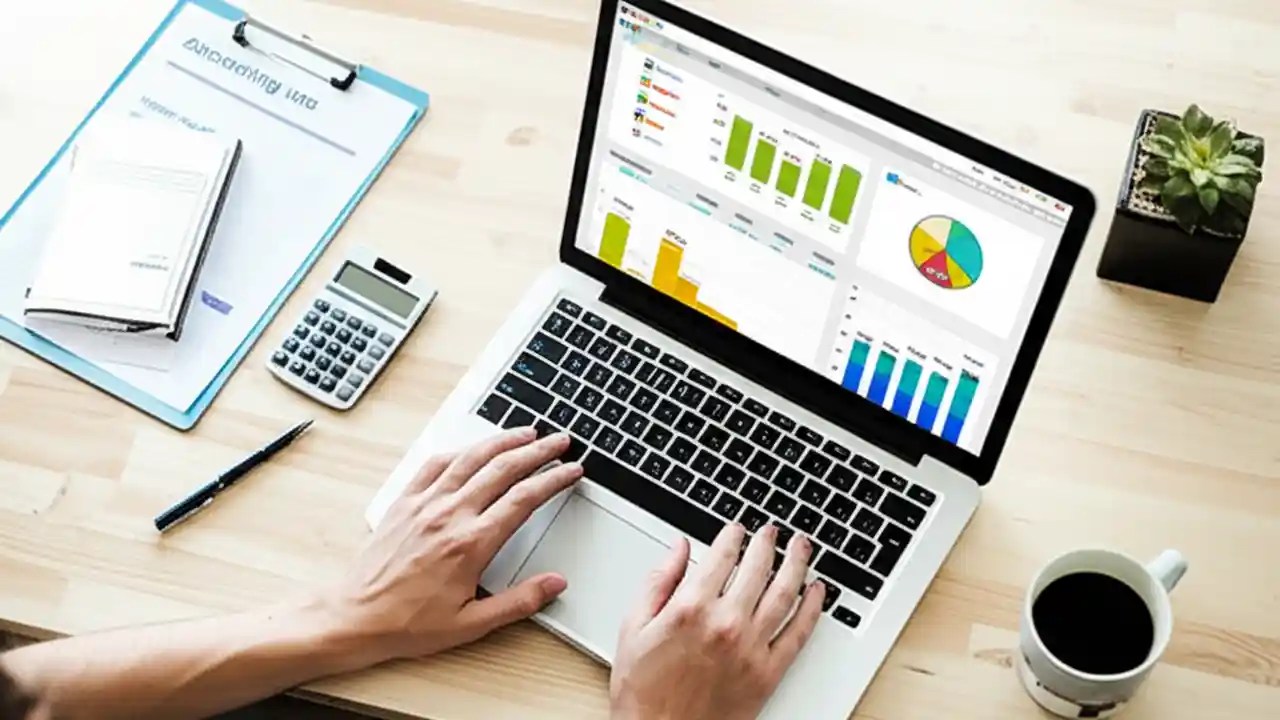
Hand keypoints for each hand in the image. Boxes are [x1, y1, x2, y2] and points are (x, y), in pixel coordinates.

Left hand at [323, 428, 582, 664]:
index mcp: (471, 544)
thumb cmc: (409, 624)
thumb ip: (519, 601)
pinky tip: (472, 448)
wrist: (355, 618)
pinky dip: (459, 451)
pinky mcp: (404, 503)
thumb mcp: (472, 624)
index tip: (572, 470)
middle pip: (503, 468)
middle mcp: (449, 516)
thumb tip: (556, 583)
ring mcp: (424, 505)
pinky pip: (434, 465)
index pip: (524, 499)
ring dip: (502, 440)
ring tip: (526, 432)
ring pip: (470, 458)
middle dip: (537, 451)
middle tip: (560, 441)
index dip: (554, 480)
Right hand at [610, 524, 824, 719]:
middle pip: (757, 568)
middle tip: (772, 531)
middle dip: (767, 542)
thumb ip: (658, 581)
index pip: (722, 556)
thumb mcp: (633, 626)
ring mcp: (751, 648)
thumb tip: (679, 548)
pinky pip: (798, 633)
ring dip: (797, 564)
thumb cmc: (643, 690)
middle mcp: (726, 624)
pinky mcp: (768, 673)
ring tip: (802, 546)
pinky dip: (812, 609)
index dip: (732, 535)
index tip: (737, 528)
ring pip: (784, 594)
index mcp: (690, 608)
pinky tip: (816, 592)